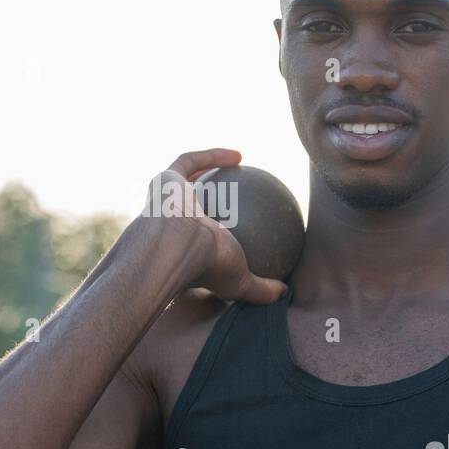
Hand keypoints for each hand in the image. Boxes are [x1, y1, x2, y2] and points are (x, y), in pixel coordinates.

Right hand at [143, 149, 287, 304]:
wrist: (174, 246)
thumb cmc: (206, 265)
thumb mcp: (240, 281)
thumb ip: (261, 288)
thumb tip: (284, 293)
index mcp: (184, 248)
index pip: (200, 239)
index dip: (218, 231)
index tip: (241, 224)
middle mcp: (170, 224)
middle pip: (190, 207)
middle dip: (208, 197)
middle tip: (236, 192)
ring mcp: (164, 201)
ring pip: (186, 180)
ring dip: (209, 169)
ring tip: (239, 164)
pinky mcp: (164, 180)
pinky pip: (190, 161)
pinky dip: (212, 156)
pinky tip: (240, 156)